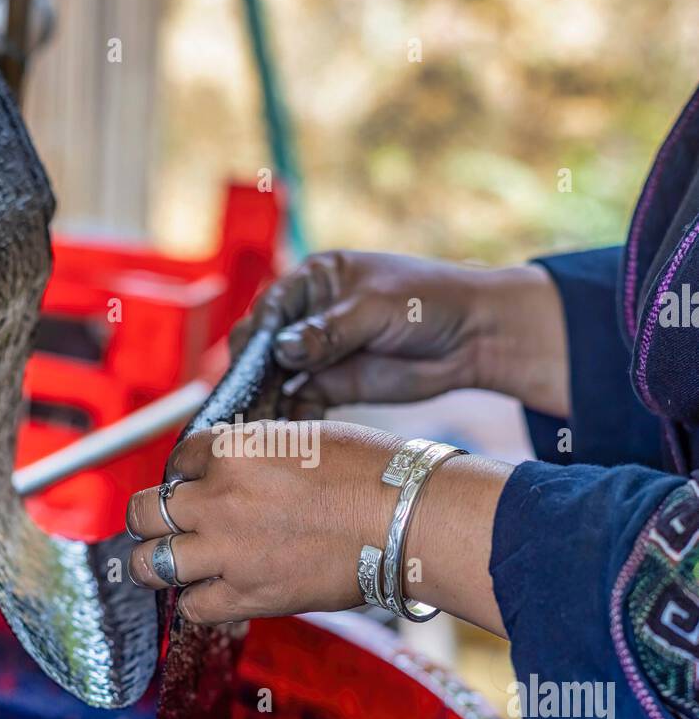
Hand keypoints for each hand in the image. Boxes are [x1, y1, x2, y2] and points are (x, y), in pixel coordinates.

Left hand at [125, 421, 402, 623]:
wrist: (409, 519)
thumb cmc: (374, 473)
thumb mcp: (303, 439)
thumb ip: (256, 455)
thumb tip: (236, 470)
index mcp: (233, 449)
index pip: (179, 459)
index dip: (185, 475)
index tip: (194, 487)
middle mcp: (219, 498)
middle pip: (144, 511)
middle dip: (152, 518)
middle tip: (167, 526)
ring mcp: (228, 549)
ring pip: (150, 563)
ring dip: (157, 563)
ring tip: (171, 565)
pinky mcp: (249, 595)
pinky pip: (193, 607)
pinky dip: (198, 602)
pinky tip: (214, 593)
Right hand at [230, 249, 569, 419]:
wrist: (474, 337)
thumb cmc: (429, 301)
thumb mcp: (377, 308)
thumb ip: (330, 330)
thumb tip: (282, 348)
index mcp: (314, 281)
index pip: (270, 308)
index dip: (256, 336)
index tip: (247, 363)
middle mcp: (309, 317)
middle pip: (265, 348)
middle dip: (253, 376)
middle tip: (244, 405)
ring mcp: (320, 354)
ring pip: (278, 380)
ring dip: (267, 403)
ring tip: (256, 429)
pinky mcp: (334, 386)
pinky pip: (301, 404)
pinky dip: (292, 420)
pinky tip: (285, 437)